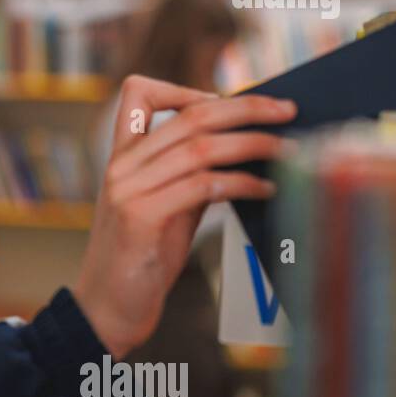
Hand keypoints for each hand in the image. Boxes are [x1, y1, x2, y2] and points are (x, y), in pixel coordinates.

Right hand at [71, 75, 296, 359]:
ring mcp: (127, 189)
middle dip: (247, 108)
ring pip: (202, 146)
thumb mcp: (165, 206)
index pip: (137, 93)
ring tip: (288, 151)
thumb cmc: (142, 259)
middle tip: (286, 109)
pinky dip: (243, 183)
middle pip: (190, 115)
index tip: (223, 100)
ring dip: (255, 144)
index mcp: (121, 157)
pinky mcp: (141, 216)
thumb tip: (244, 148)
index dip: (184, 88)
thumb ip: (190, 175)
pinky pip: (204, 185)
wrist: (108, 308)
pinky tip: (265, 190)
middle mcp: (121, 165)